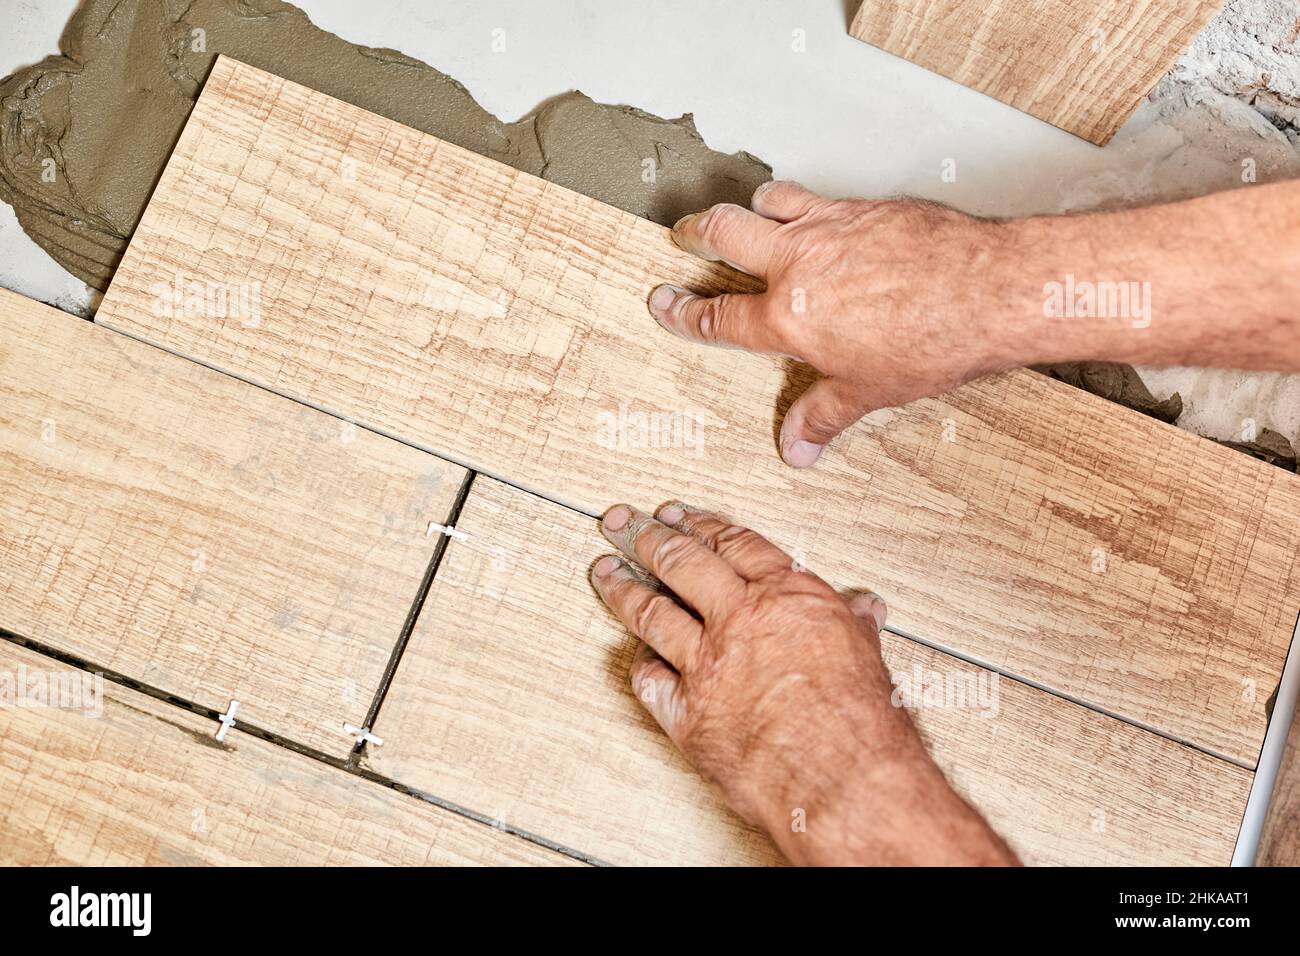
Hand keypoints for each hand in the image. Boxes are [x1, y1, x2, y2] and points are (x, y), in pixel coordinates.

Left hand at [589, 500, 1017, 865]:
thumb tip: (862, 607)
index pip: (733, 543)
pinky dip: (643, 670)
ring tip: (605, 572)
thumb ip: (852, 624)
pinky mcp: (688, 715)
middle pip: (681, 564)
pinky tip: (638, 660)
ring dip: (622, 589)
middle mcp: (738, 621)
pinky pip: (652, 684)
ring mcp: (707, 666)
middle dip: (647, 538)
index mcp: (786, 596)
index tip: (678, 513)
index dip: (700, 523)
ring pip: (652, 614)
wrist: (843, 780)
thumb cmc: (863, 721)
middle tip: (624, 524)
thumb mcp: (867, 654)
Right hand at [649, 183, 1019, 467]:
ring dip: (752, 207)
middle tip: (684, 232)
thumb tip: (796, 448)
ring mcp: (831, 225)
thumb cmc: (933, 340)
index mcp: (790, 316)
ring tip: (749, 213)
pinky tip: (825, 218)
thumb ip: (821, 416)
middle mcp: (800, 262)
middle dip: (695, 231)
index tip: (664, 302)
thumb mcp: (868, 392)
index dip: (684, 312)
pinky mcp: (866, 207)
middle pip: (726, 232)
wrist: (989, 289)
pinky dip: (808, 204)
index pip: (720, 316)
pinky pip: (821, 196)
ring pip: (770, 200)